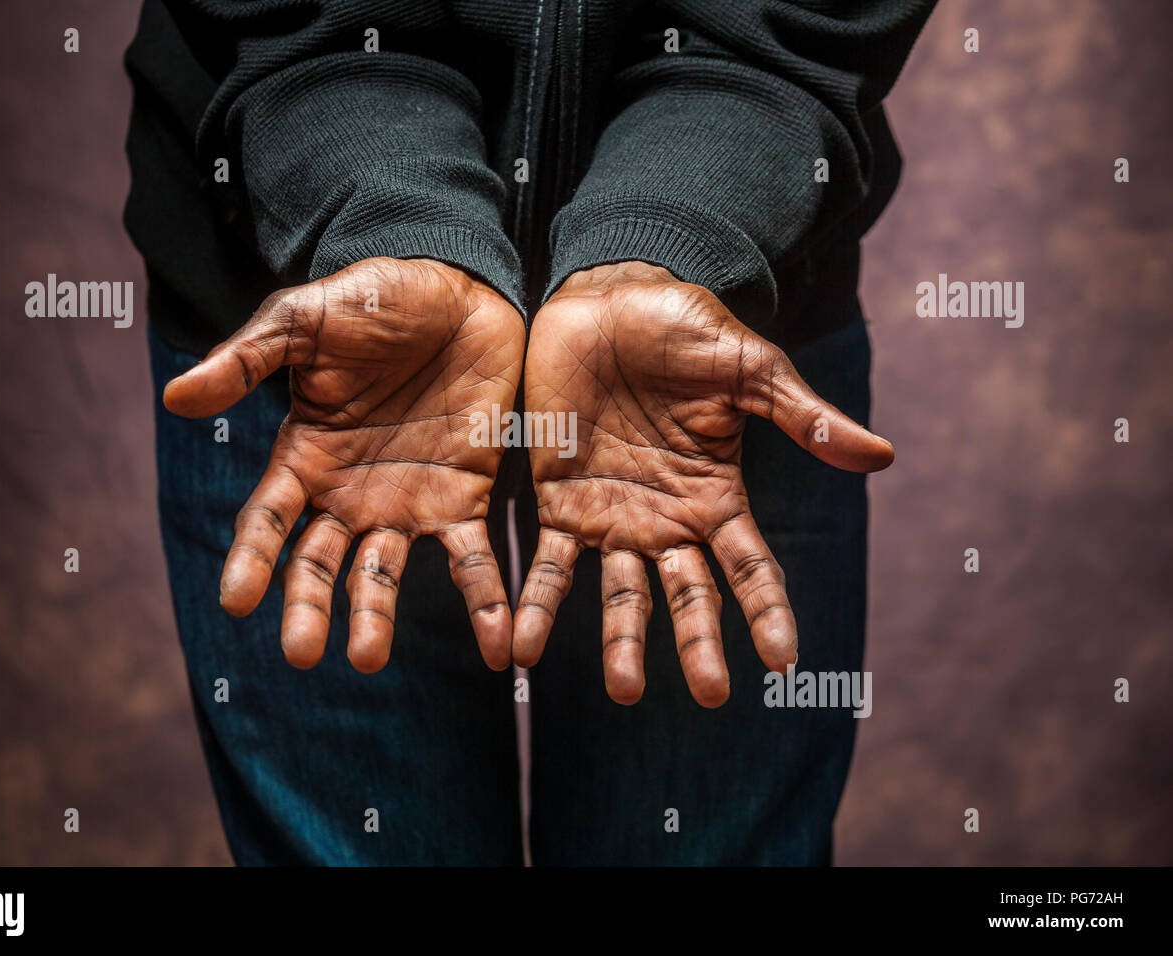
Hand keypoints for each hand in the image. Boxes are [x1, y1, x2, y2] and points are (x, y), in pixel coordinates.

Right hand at [163, 257, 523, 672]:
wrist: (459, 287)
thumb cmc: (375, 299)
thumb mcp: (305, 321)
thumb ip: (248, 360)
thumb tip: (175, 398)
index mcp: (305, 457)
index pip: (269, 521)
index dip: (252, 559)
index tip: (237, 601)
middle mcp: (349, 493)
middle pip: (319, 563)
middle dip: (309, 607)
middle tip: (303, 652)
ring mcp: (407, 502)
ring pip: (384, 574)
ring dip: (376, 616)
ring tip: (368, 657)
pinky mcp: (464, 500)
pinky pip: (472, 562)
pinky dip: (485, 603)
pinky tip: (497, 647)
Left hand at [514, 262, 893, 706]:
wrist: (608, 295)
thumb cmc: (685, 327)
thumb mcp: (749, 369)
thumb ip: (802, 417)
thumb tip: (883, 457)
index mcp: (717, 495)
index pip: (751, 568)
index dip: (767, 612)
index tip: (784, 661)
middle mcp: (668, 519)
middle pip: (689, 595)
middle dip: (699, 643)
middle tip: (710, 695)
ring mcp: (612, 516)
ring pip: (621, 595)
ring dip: (621, 643)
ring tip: (625, 690)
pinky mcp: (559, 501)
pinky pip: (549, 566)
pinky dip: (537, 608)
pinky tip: (525, 650)